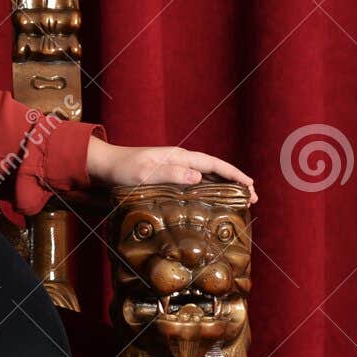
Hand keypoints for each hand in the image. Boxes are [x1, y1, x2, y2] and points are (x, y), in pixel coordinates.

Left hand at [87, 138, 257, 203]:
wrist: (104, 165)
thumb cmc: (122, 170)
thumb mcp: (145, 173)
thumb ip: (171, 173)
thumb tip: (199, 176)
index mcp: (177, 156)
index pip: (213, 163)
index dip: (233, 174)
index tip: (251, 185)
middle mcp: (179, 160)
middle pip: (214, 169)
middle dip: (235, 181)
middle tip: (253, 198)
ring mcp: (173, 167)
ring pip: (206, 175)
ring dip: (224, 185)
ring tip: (240, 199)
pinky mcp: (166, 176)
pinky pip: (194, 181)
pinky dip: (208, 188)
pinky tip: (211, 199)